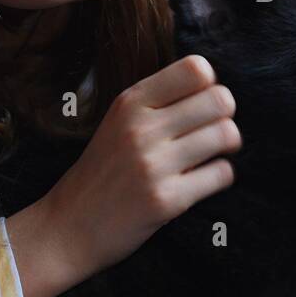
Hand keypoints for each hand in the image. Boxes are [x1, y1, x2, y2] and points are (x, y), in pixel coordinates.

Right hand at [8, 55, 239, 296]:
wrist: (67, 228)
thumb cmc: (102, 172)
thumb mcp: (118, 122)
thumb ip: (158, 101)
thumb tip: (214, 85)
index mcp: (131, 102)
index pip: (196, 68)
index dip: (210, 85)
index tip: (200, 105)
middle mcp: (142, 128)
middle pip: (221, 100)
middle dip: (225, 116)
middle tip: (213, 131)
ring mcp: (154, 165)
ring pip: (227, 135)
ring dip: (227, 147)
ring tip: (211, 155)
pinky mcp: (167, 200)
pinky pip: (222, 174)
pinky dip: (220, 177)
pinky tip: (201, 181)